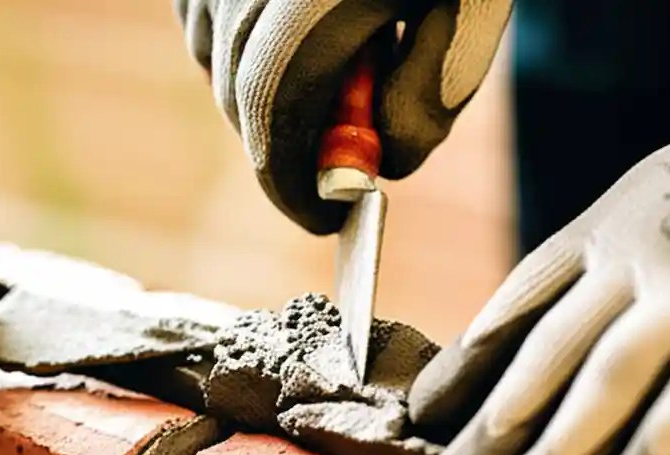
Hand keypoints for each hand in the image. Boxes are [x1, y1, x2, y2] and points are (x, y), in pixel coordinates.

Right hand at [176, 0, 511, 233]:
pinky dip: (237, 43)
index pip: (274, 118)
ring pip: (214, 57)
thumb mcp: (468, 11)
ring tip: (328, 71)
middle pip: (239, 94)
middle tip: (334, 162)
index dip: (293, 186)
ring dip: (260, 91)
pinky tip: (292, 25)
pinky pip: (202, 16)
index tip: (320, 220)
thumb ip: (424, 101)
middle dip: (285, 143)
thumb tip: (374, 169)